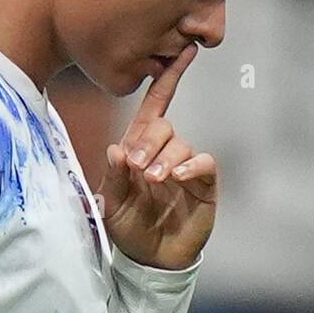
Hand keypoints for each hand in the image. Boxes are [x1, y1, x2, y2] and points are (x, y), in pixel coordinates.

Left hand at [97, 44, 216, 269]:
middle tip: (138, 168)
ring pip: (181, 144)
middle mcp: (164, 152)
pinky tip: (177, 178)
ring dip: (165, 159)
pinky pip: (203, 163)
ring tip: (152, 181)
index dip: (167, 80)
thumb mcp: (110, 205)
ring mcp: (185, 167)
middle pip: (163, 125)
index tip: (183, 52)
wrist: (150, 260)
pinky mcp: (203, 185)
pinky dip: (190, 166)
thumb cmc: (128, 228)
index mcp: (139, 148)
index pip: (155, 107)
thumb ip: (112, 179)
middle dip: (149, 142)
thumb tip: (117, 150)